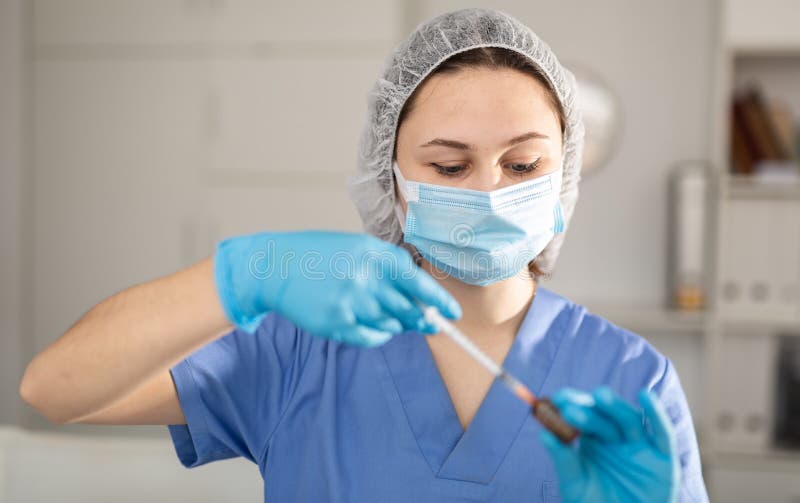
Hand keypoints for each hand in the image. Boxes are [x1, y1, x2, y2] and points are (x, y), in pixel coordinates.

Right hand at [213, 230, 460, 345]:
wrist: (276, 268)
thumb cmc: (321, 256)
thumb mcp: (358, 248)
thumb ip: (389, 268)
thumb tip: (420, 298)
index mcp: (373, 254)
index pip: (417, 282)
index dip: (439, 300)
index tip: (453, 313)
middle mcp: (364, 278)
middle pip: (408, 309)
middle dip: (422, 319)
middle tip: (429, 323)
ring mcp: (350, 302)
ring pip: (391, 325)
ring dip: (395, 324)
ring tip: (379, 313)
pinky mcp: (336, 323)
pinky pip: (371, 338)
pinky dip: (378, 335)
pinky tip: (371, 325)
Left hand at [540, 387, 679, 502]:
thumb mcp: (575, 485)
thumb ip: (564, 461)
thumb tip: (544, 434)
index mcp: (593, 439)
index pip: (582, 413)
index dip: (570, 403)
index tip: (555, 399)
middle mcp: (616, 437)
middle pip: (604, 415)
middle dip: (588, 407)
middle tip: (569, 404)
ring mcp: (640, 444)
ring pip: (628, 419)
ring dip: (615, 406)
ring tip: (600, 396)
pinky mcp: (664, 455)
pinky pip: (662, 432)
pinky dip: (656, 413)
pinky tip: (646, 395)